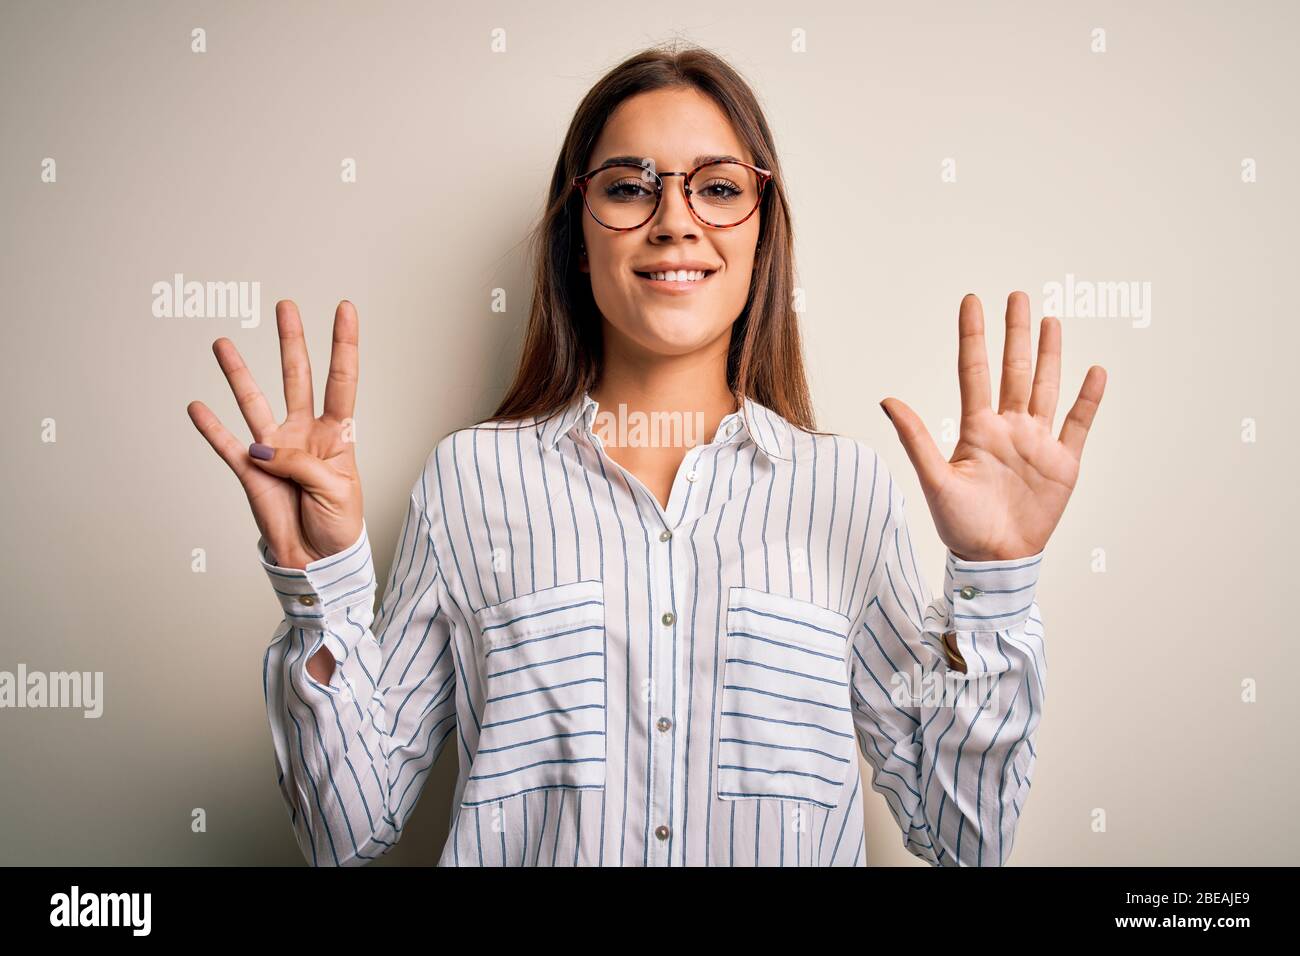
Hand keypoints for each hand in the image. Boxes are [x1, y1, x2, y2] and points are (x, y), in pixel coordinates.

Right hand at [187, 300, 363, 569]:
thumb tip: (263, 448)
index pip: (342, 381)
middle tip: (284, 306)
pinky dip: (211, 427)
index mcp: (338, 435)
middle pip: (298, 378)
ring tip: (223, 343)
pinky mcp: (250, 472)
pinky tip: (197, 406)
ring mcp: (275, 449)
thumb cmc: (338, 525)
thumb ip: (302, 464)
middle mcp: (305, 433)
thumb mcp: (336, 491)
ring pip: (254, 402)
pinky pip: (227, 444)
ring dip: (238, 373)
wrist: (316, 560)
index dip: (344, 345)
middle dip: (292, 342)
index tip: (345, 308)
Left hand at [880, 291, 1105, 561]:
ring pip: (1046, 388)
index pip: (974, 371)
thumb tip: (886, 400)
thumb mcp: (934, 479)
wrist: (994, 560)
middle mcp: (1008, 428)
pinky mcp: (1063, 463)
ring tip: (1050, 321)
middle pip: (1013, 370)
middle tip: (1018, 296)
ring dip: (1049, 356)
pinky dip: (1088, 399)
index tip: (972, 301)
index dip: (973, 337)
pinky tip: (1094, 371)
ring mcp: (1037, 443)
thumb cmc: (959, 525)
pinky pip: (1078, 424)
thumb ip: (915, 437)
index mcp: (976, 429)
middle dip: (1015, 334)